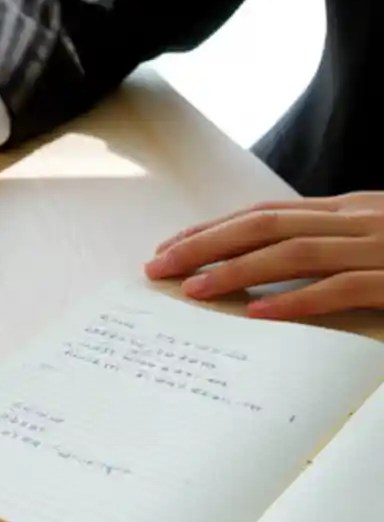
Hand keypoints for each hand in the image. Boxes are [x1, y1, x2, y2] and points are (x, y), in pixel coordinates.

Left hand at [145, 192, 383, 318]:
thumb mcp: (378, 232)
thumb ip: (332, 237)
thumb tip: (272, 254)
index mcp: (348, 209)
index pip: (265, 215)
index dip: (212, 230)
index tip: (169, 247)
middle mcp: (357, 221)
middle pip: (265, 227)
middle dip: (205, 246)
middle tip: (159, 266)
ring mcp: (378, 249)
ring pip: (294, 253)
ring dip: (237, 271)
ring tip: (193, 290)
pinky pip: (341, 288)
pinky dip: (296, 300)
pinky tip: (258, 312)